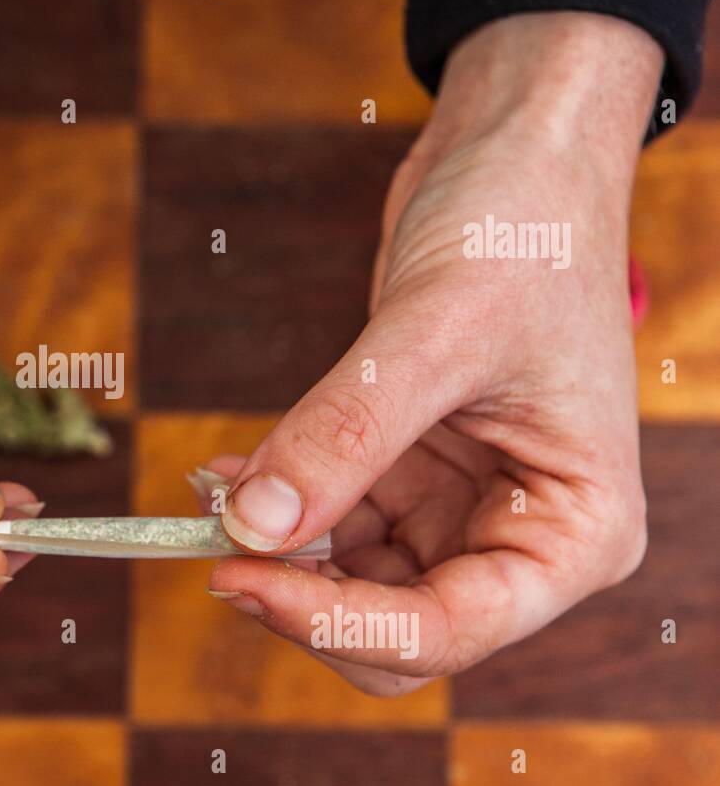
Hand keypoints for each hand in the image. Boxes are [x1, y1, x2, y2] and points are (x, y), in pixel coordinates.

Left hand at [203, 13, 662, 694]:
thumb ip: (345, 435)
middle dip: (306, 598)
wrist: (517, 156)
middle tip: (218, 547)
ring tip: (212, 498)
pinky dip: (277, 505)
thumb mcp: (435, 334)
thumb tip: (254, 528)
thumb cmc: (523, 229)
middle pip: (398, 629)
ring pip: (352, 584)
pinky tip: (228, 473)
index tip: (238, 575)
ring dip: (277, 552)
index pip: (450, 629)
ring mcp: (459, 507)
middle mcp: (520, 536)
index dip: (337, 623)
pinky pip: (331, 521)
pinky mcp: (409, 471)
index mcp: (574, 531)